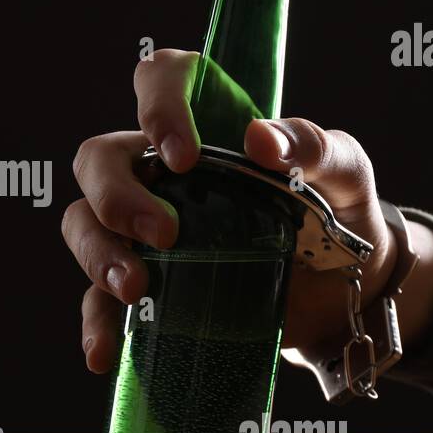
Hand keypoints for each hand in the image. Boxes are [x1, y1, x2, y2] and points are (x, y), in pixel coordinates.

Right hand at [62, 48, 432, 372]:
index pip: (158, 80)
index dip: (157, 107)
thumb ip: (314, 146)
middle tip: (165, 235)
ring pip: (84, 222)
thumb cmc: (340, 213)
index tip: (185, 157)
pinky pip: (98, 299)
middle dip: (115, 195)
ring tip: (136, 290)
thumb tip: (260, 139)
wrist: (348, 294)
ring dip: (98, 253)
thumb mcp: (345, 174)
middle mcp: (160, 172)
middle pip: (100, 158)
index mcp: (206, 124)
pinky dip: (95, 324)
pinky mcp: (146, 286)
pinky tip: (104, 352)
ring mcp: (144, 230)